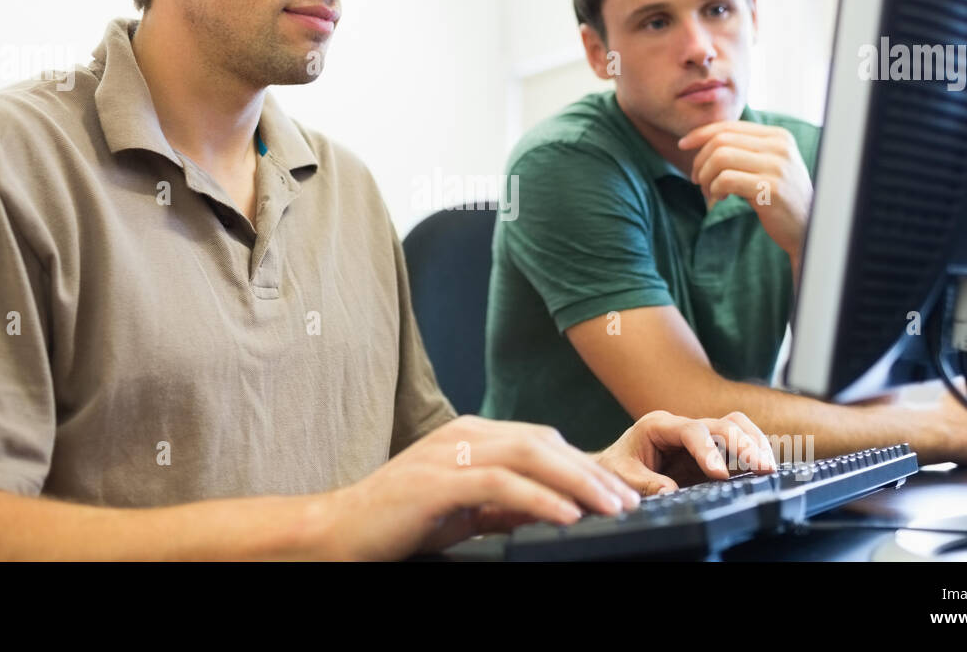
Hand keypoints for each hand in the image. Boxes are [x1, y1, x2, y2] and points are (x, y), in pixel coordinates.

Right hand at [323, 415, 640, 560]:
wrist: (337, 531)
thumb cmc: (398, 522)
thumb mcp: (463, 510)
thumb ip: (504, 504)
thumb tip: (558, 511)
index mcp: (470, 435)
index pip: (540, 440)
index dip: (584, 463)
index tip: (618, 491)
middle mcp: (462, 434)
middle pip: (543, 441)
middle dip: (592, 470)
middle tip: (629, 499)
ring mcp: (448, 453)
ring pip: (530, 455)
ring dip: (578, 481)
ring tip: (613, 507)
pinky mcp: (436, 481)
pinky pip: (499, 485)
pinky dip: (539, 498)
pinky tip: (567, 515)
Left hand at [596, 410, 778, 495]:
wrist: (613, 467)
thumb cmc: (616, 468)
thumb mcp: (622, 475)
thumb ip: (644, 483)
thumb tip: (669, 491)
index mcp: (658, 425)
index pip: (691, 431)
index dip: (708, 450)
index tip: (720, 474)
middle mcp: (682, 426)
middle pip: (720, 424)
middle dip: (743, 444)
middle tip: (762, 468)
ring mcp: (698, 436)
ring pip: (735, 426)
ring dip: (754, 443)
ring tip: (768, 467)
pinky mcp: (710, 449)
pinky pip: (738, 442)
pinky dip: (754, 451)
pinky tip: (765, 468)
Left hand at [678, 121, 812, 266]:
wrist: (806, 228)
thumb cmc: (778, 196)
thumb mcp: (766, 164)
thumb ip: (743, 149)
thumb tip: (701, 138)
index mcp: (778, 136)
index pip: (730, 126)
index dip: (700, 134)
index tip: (682, 144)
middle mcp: (780, 146)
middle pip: (721, 141)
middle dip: (700, 160)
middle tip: (697, 180)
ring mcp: (777, 166)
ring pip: (720, 157)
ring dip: (705, 176)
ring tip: (709, 191)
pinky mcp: (771, 188)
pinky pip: (726, 180)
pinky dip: (714, 190)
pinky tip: (719, 200)